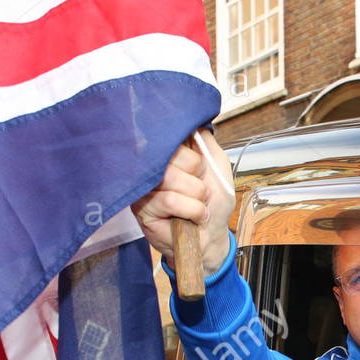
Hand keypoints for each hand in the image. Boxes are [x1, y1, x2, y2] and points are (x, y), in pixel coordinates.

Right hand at [134, 130, 235, 275]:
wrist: (212, 238)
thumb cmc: (214, 204)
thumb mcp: (218, 165)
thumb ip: (206, 141)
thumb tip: (192, 120)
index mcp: (168, 154)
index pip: (173, 138)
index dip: (194, 159)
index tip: (200, 172)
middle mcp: (153, 167)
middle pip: (172, 156)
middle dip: (196, 179)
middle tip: (199, 192)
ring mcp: (144, 187)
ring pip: (171, 178)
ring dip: (196, 196)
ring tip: (196, 205)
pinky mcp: (141, 208)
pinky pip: (169, 200)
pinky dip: (192, 210)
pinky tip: (192, 218)